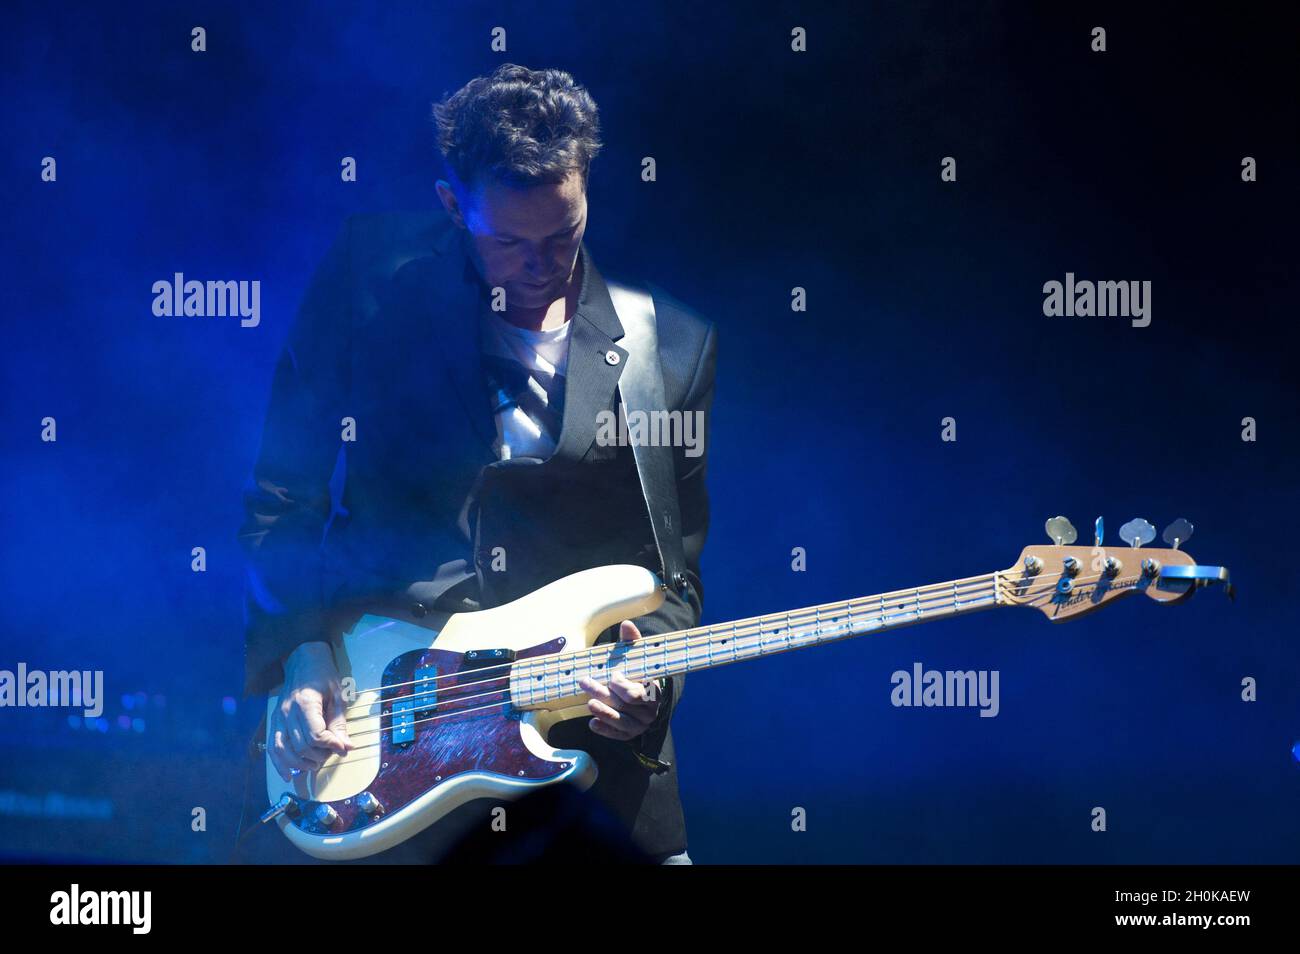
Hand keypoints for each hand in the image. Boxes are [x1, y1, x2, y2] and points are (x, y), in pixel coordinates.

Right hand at [268, 641, 353, 781]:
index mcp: (305, 703)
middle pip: (301, 745)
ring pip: (284, 750)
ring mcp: (278, 717)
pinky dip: (279, 764)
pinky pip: (273, 747)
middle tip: (332, 753)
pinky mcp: (274, 721)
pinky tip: (288, 775)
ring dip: (300, 763)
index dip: (330, 746)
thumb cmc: (323, 675)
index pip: (315, 735)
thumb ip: (339, 723)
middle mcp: (287, 712)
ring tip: (316, 765)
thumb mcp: (337, 696)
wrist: (303, 659)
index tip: (343, 748)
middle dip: (319, 755)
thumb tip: (346, 748)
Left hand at [577, 620, 663, 741]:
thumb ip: (631, 643)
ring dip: (604, 713)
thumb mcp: (637, 658)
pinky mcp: (630, 734)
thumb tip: (626, 624)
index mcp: (653, 691)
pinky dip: (605, 730)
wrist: (645, 699)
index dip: (623, 686)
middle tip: (585, 682)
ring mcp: (640, 724)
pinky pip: (618, 735)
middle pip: (625, 705)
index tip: (612, 676)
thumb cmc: (637, 674)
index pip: (638, 693)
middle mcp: (649, 710)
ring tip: (590, 703)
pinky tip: (593, 723)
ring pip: (622, 721)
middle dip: (604, 693)